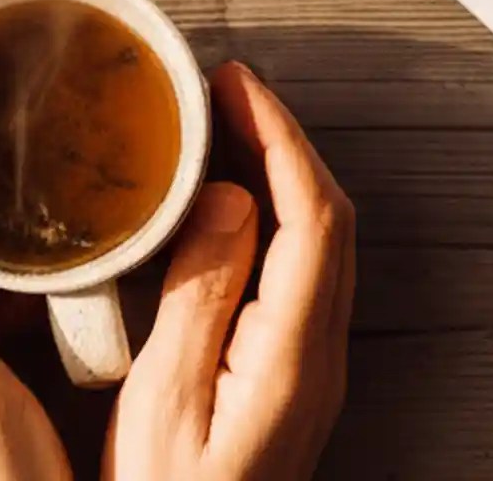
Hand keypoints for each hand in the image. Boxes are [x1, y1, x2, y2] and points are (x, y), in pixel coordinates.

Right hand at [103, 62, 355, 480]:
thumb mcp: (165, 404)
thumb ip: (201, 300)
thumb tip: (229, 202)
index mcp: (291, 355)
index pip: (311, 218)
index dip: (280, 140)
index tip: (237, 88)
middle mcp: (318, 352)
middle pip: (327, 218)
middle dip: (283, 141)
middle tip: (226, 93)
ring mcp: (311, 361)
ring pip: (318, 240)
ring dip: (280, 173)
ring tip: (223, 129)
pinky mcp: (291, 368)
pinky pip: (298, 267)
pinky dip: (271, 214)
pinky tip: (227, 202)